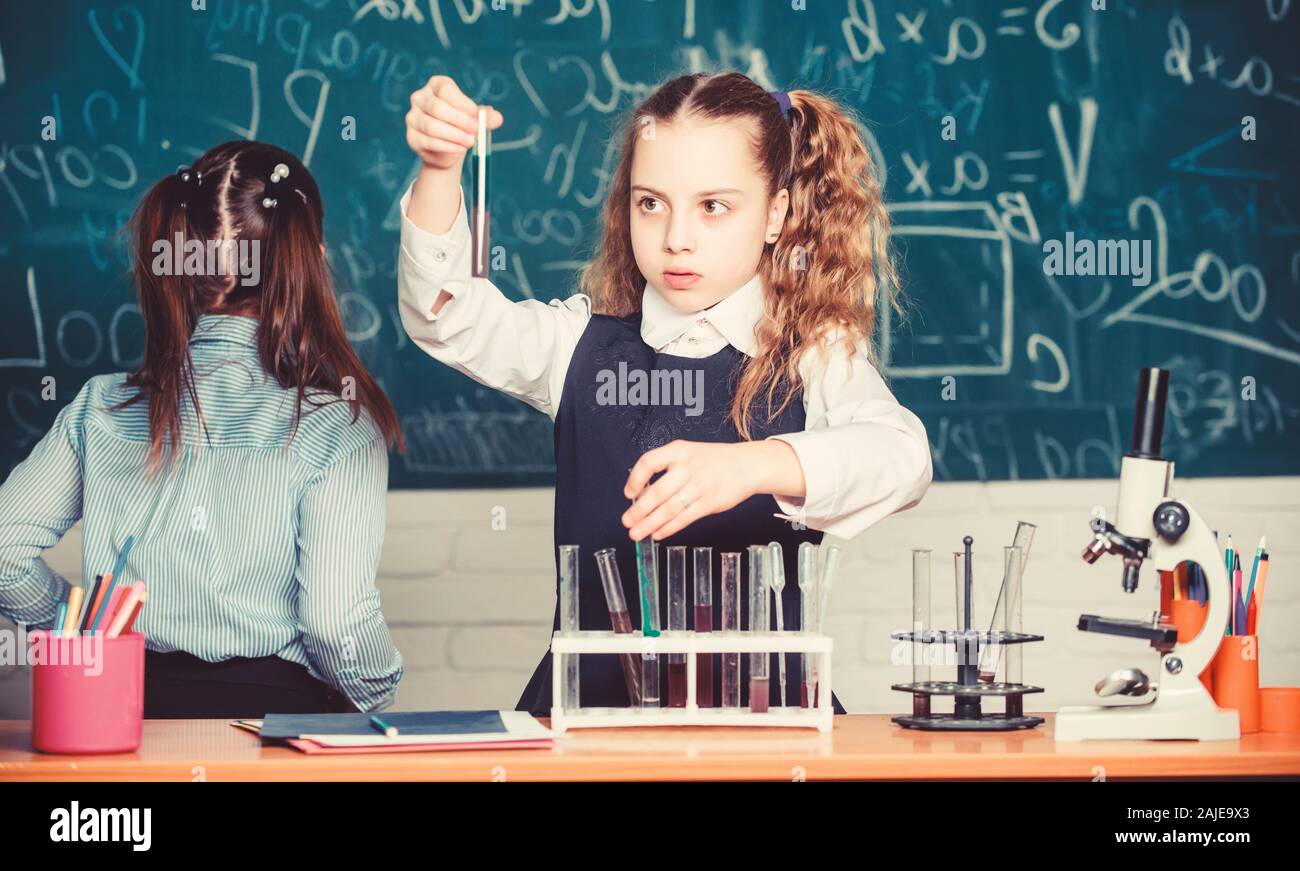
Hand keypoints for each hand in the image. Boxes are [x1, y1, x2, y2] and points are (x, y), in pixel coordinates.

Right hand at [405, 75, 502, 170]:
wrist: (448, 149)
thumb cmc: (462, 126)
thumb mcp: (475, 118)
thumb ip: (485, 117)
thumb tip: (498, 118)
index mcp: (436, 86)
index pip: (445, 90)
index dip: (461, 102)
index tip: (475, 114)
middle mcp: (420, 98)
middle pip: (436, 107)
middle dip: (459, 120)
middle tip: (475, 130)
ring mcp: (413, 117)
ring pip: (431, 126)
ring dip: (454, 135)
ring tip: (470, 141)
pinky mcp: (411, 137)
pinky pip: (428, 141)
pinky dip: (447, 146)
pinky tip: (460, 149)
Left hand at [621, 440, 780, 540]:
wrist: (747, 465)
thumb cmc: (713, 461)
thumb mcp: (688, 453)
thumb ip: (667, 468)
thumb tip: (641, 494)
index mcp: (679, 450)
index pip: (649, 462)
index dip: (635, 479)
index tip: (628, 494)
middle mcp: (689, 467)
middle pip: (657, 491)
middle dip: (639, 510)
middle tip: (627, 521)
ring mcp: (701, 485)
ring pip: (670, 508)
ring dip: (650, 523)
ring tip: (637, 533)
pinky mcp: (710, 503)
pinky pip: (685, 518)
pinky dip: (669, 528)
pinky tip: (658, 533)